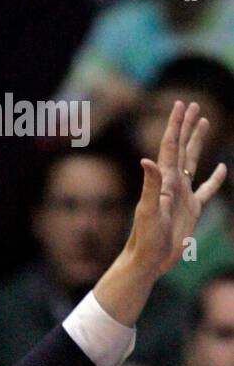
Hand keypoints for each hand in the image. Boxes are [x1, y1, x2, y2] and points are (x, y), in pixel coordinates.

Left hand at [130, 100, 225, 276]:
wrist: (148, 261)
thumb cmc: (145, 239)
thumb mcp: (147, 211)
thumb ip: (150, 185)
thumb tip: (146, 160)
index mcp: (164, 181)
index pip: (170, 147)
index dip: (176, 125)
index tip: (181, 104)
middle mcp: (173, 184)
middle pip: (182, 147)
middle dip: (187, 126)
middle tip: (194, 105)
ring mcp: (183, 196)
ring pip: (193, 161)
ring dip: (198, 141)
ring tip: (205, 122)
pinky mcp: (192, 210)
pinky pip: (207, 190)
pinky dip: (215, 179)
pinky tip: (221, 169)